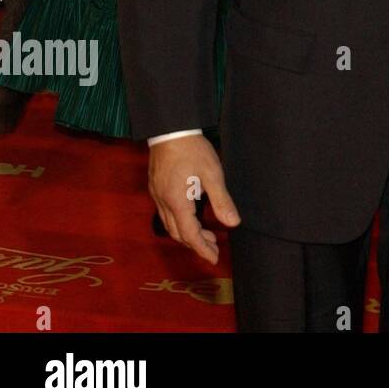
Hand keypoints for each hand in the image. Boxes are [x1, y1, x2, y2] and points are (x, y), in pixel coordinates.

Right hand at [149, 134, 239, 264]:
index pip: (189, 234)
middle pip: (177, 233)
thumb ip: (221, 200)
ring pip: (170, 224)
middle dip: (195, 244)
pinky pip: (166, 213)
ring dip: (187, 233)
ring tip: (206, 235)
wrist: (170, 129)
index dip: (202, 248)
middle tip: (214, 247)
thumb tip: (233, 224)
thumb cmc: (193, 150)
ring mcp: (157, 195)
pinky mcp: (156, 187)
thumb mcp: (213, 174)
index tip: (214, 258)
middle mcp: (163, 202)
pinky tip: (191, 216)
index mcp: (177, 202)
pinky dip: (180, 222)